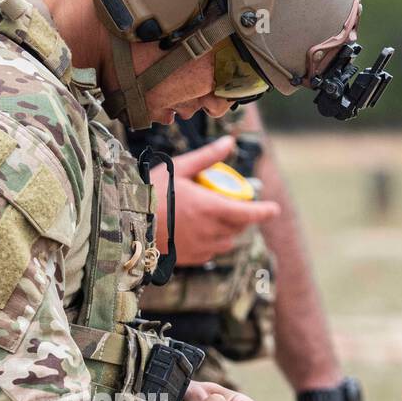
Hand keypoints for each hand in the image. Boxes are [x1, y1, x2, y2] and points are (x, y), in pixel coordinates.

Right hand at [149, 137, 279, 266]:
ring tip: (216, 218)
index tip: (273, 209)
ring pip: (227, 241)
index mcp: (211, 208)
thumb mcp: (180, 168)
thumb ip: (207, 157)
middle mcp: (210, 230)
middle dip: (242, 217)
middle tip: (236, 205)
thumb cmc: (153, 191)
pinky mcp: (190, 258)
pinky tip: (200, 232)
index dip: (264, 211)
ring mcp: (201, 246)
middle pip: (239, 227)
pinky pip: (211, 251)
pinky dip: (212, 242)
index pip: (248, 213)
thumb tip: (228, 142)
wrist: (128, 221)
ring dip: (228, 230)